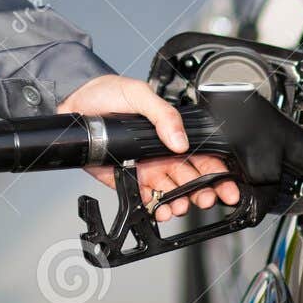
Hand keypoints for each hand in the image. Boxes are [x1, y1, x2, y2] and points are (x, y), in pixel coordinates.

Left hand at [56, 74, 240, 219]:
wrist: (76, 102)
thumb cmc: (108, 93)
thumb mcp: (140, 94)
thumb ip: (164, 114)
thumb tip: (180, 139)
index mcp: (171, 134)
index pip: (203, 157)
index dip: (219, 173)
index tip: (227, 186)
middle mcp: (163, 155)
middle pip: (193, 180)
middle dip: (204, 192)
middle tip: (206, 198)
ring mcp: (147, 169)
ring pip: (173, 194)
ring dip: (181, 203)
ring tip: (181, 205)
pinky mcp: (127, 180)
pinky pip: (146, 200)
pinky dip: (156, 209)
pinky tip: (161, 210)